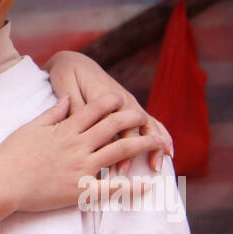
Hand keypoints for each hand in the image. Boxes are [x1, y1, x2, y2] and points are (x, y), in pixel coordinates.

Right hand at [0, 94, 167, 233]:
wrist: (1, 182)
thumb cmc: (11, 154)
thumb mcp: (31, 127)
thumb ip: (52, 113)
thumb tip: (67, 100)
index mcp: (65, 128)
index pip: (95, 109)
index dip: (112, 102)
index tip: (124, 100)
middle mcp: (77, 144)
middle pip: (113, 126)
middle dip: (134, 119)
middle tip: (147, 118)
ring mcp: (80, 167)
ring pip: (119, 152)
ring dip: (142, 146)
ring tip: (159, 144)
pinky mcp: (80, 189)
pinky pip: (112, 188)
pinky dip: (132, 187)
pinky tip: (147, 185)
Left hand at [46, 50, 173, 172]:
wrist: (76, 61)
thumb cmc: (66, 75)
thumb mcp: (64, 85)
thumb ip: (74, 105)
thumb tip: (82, 127)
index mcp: (102, 94)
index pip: (113, 123)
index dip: (114, 146)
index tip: (114, 168)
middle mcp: (120, 98)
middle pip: (134, 126)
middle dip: (136, 150)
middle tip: (133, 172)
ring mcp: (129, 102)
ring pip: (147, 124)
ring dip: (154, 144)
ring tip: (156, 166)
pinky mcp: (131, 105)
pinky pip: (151, 120)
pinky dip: (162, 135)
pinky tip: (168, 152)